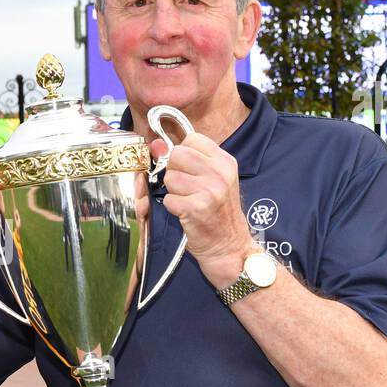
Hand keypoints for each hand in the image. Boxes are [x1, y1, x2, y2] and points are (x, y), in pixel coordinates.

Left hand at [151, 132, 254, 288]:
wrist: (230, 247)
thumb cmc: (219, 214)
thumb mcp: (212, 180)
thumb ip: (187, 160)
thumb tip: (156, 144)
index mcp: (225, 161)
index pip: (192, 139)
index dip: (183, 154)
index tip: (188, 169)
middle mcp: (220, 172)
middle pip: (177, 155)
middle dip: (174, 172)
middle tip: (186, 189)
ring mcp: (210, 190)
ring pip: (170, 178)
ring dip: (173, 192)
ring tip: (188, 202)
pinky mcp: (197, 208)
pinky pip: (169, 199)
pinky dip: (173, 208)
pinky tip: (186, 214)